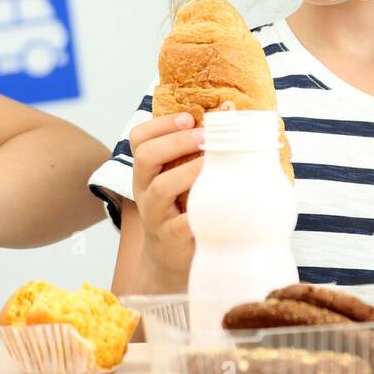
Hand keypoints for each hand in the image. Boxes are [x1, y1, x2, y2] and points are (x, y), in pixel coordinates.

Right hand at [128, 112, 204, 282]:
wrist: (171, 257)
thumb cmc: (184, 207)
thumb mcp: (180, 178)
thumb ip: (194, 155)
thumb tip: (234, 117)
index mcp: (148, 170)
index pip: (139, 138)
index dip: (160, 124)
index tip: (189, 117)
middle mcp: (144, 189)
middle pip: (145, 157)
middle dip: (175, 141)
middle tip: (204, 136)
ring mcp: (154, 214)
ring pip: (160, 188)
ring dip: (187, 172)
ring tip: (211, 164)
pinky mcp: (169, 238)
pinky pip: (179, 225)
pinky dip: (196, 214)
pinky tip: (217, 204)